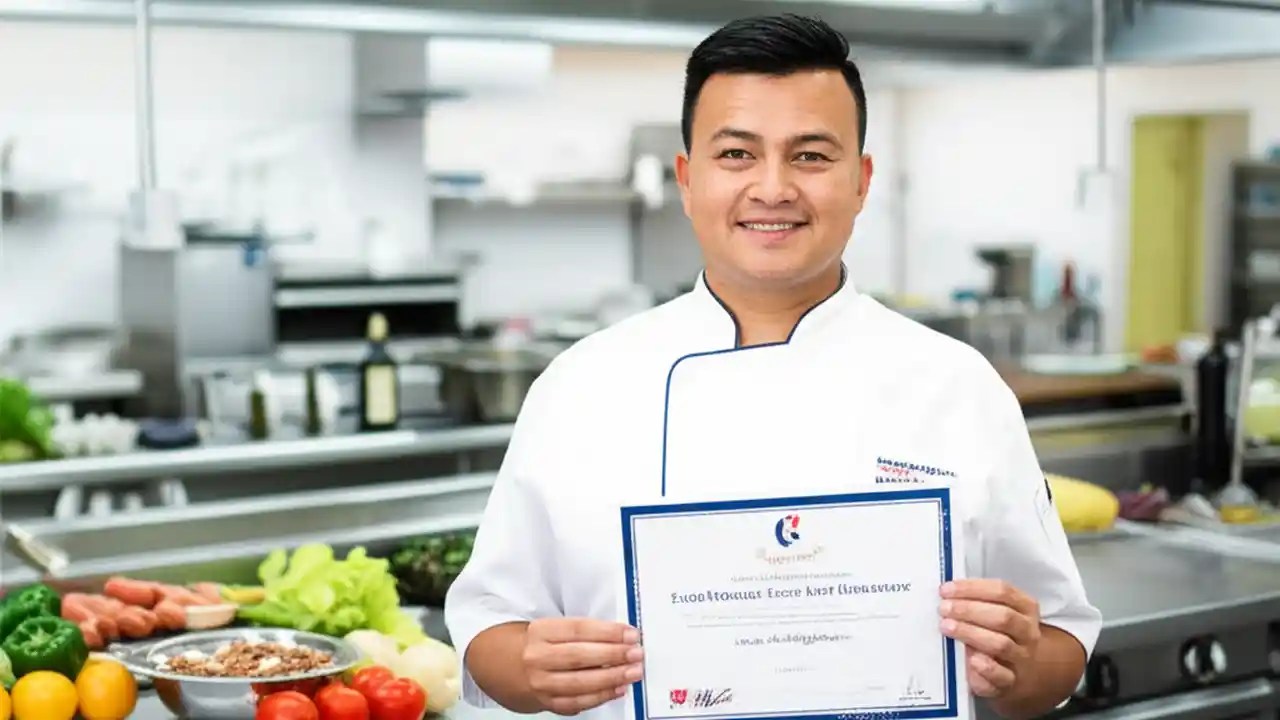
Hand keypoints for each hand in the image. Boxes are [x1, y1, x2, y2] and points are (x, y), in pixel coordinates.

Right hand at [522, 618, 643, 714]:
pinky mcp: (546, 702)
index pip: (578, 629)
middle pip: (580, 656)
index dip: (608, 632)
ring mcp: (541, 683)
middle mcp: (537, 657)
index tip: (630, 634)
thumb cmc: (536, 644)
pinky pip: (577, 702)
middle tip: (636, 654)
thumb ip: (581, 632)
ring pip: (580, 682)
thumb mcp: (550, 628)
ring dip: (612, 678)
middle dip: (614, 655)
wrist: (504, 666)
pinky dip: (601, 696)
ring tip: (633, 672)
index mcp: (540, 631)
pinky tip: (618, 689)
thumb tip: (620, 637)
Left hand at [939, 580, 1040, 699]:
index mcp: (1026, 607)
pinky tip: (971, 660)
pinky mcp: (1010, 682)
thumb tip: (947, 593)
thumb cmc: (997, 632)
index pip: (1002, 591)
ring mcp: (1021, 658)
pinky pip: (1001, 676)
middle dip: (969, 610)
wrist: (1016, 669)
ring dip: (970, 633)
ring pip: (1001, 644)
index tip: (946, 590)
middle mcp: (1027, 632)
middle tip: (943, 609)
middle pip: (1003, 617)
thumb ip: (976, 600)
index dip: (972, 588)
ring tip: (947, 627)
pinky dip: (986, 668)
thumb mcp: (994, 610)